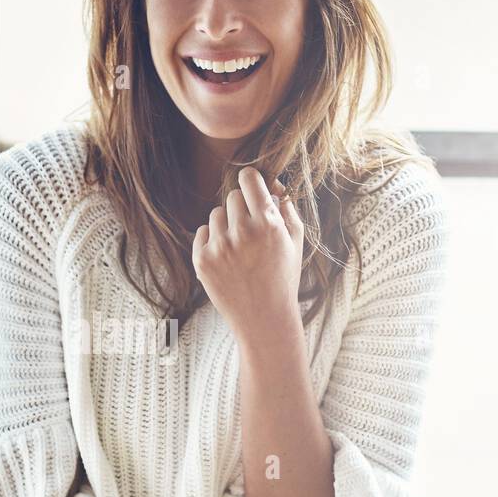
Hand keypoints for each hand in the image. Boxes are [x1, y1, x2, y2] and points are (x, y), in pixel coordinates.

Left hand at [191, 166, 304, 344]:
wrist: (264, 318)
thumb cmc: (283, 278)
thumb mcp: (295, 241)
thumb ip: (286, 208)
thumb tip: (272, 183)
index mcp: (268, 223)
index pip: (248, 178)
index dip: (251, 180)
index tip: (252, 187)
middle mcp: (242, 232)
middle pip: (232, 196)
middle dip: (242, 208)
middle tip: (251, 229)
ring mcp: (219, 247)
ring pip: (216, 214)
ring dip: (227, 225)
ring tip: (240, 248)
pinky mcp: (202, 260)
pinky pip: (203, 232)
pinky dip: (213, 240)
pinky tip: (227, 258)